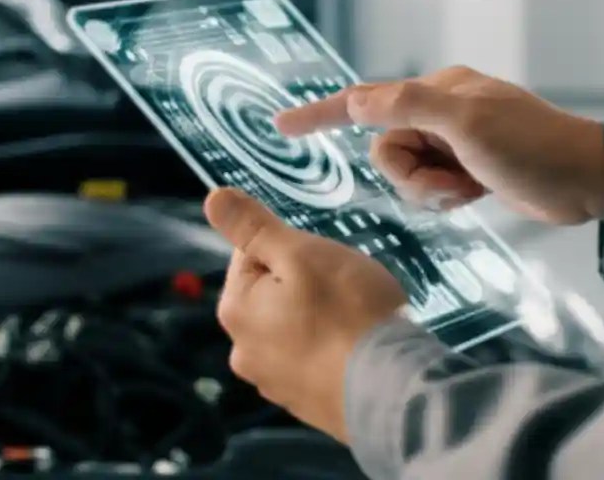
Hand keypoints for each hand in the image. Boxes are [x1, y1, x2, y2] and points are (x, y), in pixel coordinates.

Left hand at [205, 187, 406, 442]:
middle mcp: (243, 351)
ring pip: (292, 330)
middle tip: (345, 288)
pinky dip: (331, 352)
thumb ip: (255, 227)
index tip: (324, 261)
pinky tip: (357, 350)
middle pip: (271, 295)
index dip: (291, 248)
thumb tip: (213, 198)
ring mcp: (274, 384)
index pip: (251, 254)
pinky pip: (313, 362)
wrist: (390, 387)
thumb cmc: (349, 310)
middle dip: (304, 285)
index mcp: (236, 309)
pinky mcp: (305, 405)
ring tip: (356, 320)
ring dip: (318, 320)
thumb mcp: (303, 254)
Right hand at [274, 66, 603, 223]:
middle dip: (412, 176)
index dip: (321, 114)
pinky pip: (432, 188)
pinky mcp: (470, 168)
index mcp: (439, 90)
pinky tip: (477, 195)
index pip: (367, 99)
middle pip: (388, 149)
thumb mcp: (469, 125)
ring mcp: (456, 141)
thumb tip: (358, 98)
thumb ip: (411, 108)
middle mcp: (443, 110)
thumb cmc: (534, 148)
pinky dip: (447, 198)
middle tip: (454, 183)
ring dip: (432, 191)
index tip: (281, 127)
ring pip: (408, 174)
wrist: (586, 181)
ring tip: (470, 190)